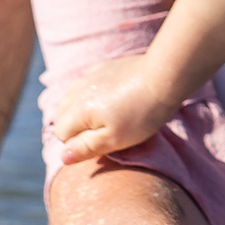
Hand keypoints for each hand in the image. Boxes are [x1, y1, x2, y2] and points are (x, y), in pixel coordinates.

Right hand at [54, 54, 175, 162]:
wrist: (163, 78)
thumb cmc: (141, 114)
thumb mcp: (115, 140)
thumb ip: (86, 148)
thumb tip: (64, 157)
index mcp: (77, 111)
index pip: (61, 134)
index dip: (79, 143)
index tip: (102, 142)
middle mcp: (76, 91)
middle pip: (62, 115)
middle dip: (76, 126)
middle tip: (104, 130)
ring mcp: (88, 76)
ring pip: (70, 97)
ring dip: (80, 109)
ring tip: (106, 115)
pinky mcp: (102, 67)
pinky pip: (85, 82)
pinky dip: (90, 92)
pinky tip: (110, 96)